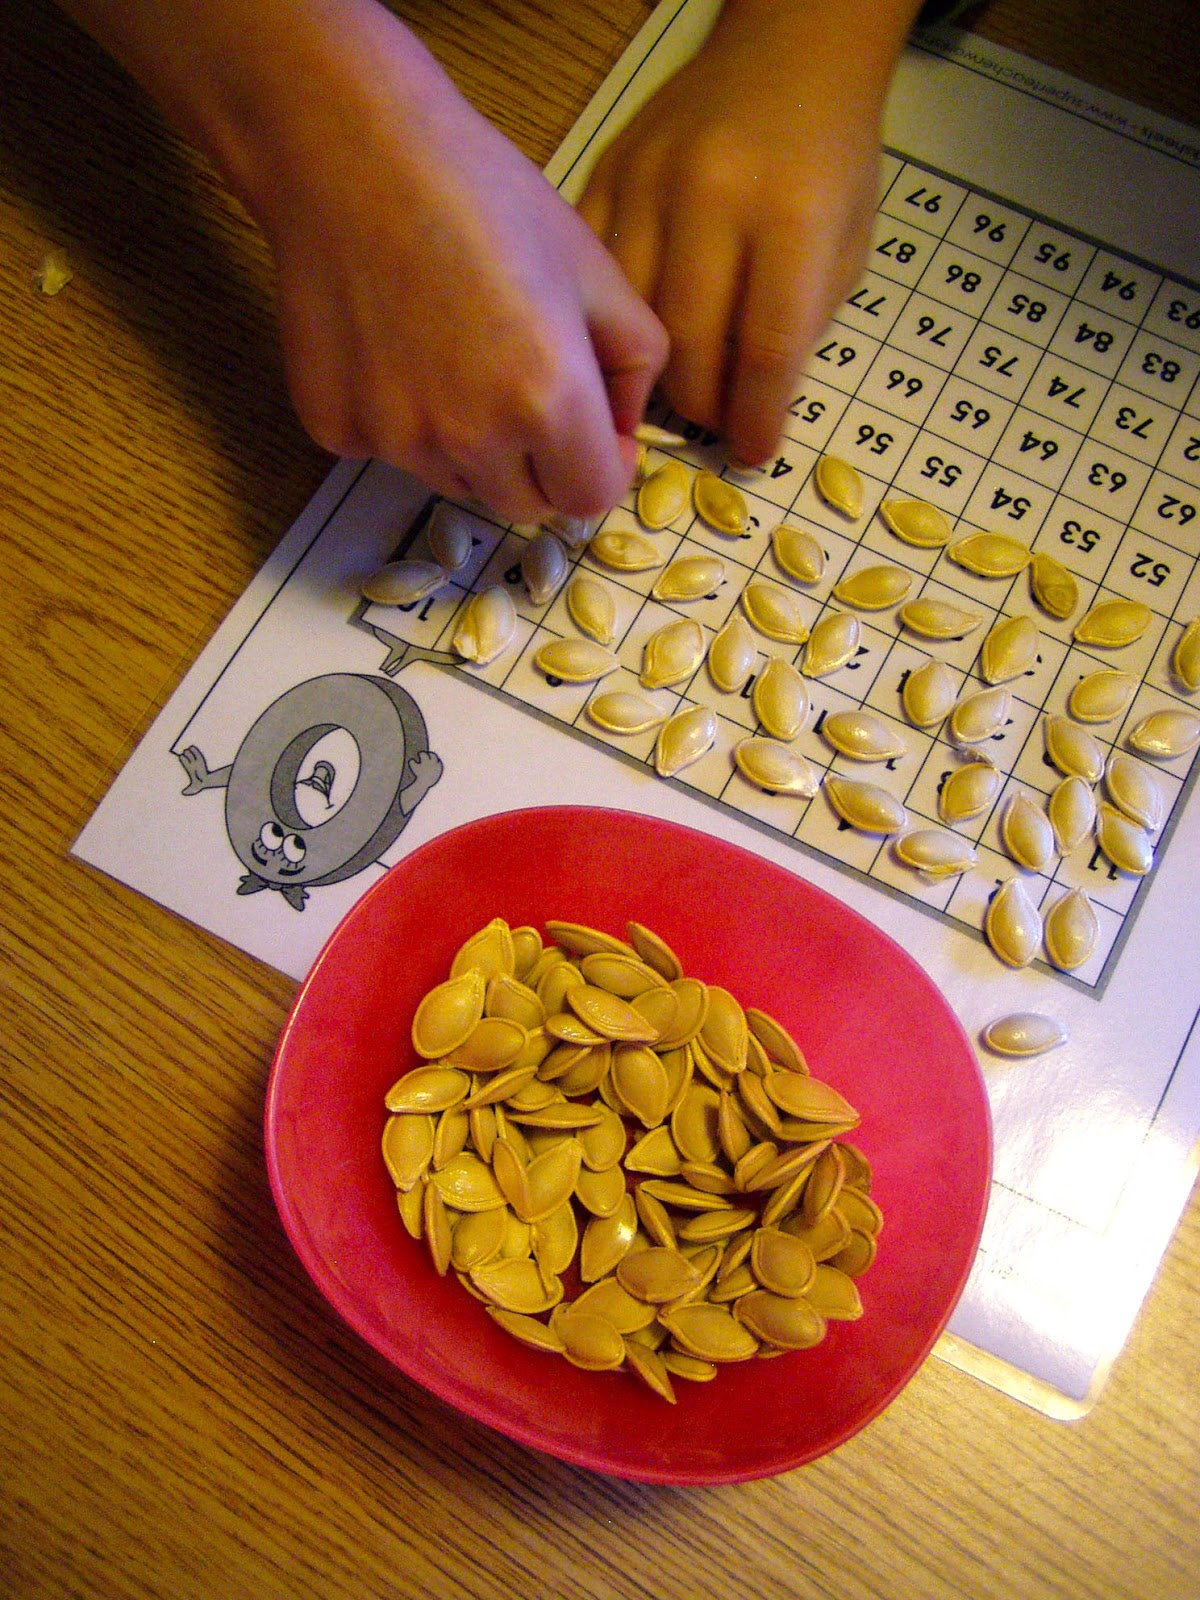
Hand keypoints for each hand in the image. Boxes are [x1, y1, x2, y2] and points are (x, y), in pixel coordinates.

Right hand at [252, 7, 667, 520]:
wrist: (348, 151)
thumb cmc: (480, 194)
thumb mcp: (593, 266)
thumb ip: (636, 362)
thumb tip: (622, 428)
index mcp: (548, 402)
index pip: (590, 500)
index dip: (603, 466)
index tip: (597, 430)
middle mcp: (470, 440)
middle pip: (524, 505)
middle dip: (541, 464)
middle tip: (527, 385)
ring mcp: (395, 442)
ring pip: (458, 482)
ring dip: (472, 446)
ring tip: (456, 352)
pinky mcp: (336, 430)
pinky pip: (389, 452)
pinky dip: (403, 419)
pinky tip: (396, 344)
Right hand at [578, 0, 917, 465]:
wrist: (787, 52)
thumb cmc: (828, 157)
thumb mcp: (846, 244)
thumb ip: (802, 326)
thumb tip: (750, 408)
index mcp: (791, 215)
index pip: (767, 350)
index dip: (757, 419)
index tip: (752, 453)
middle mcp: (711, 197)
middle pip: (688, 348)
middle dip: (701, 406)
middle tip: (712, 425)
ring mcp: (646, 183)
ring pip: (626, 321)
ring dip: (647, 374)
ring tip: (673, 390)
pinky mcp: (603, 175)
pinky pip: (588, 277)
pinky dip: (605, 321)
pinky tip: (628, 340)